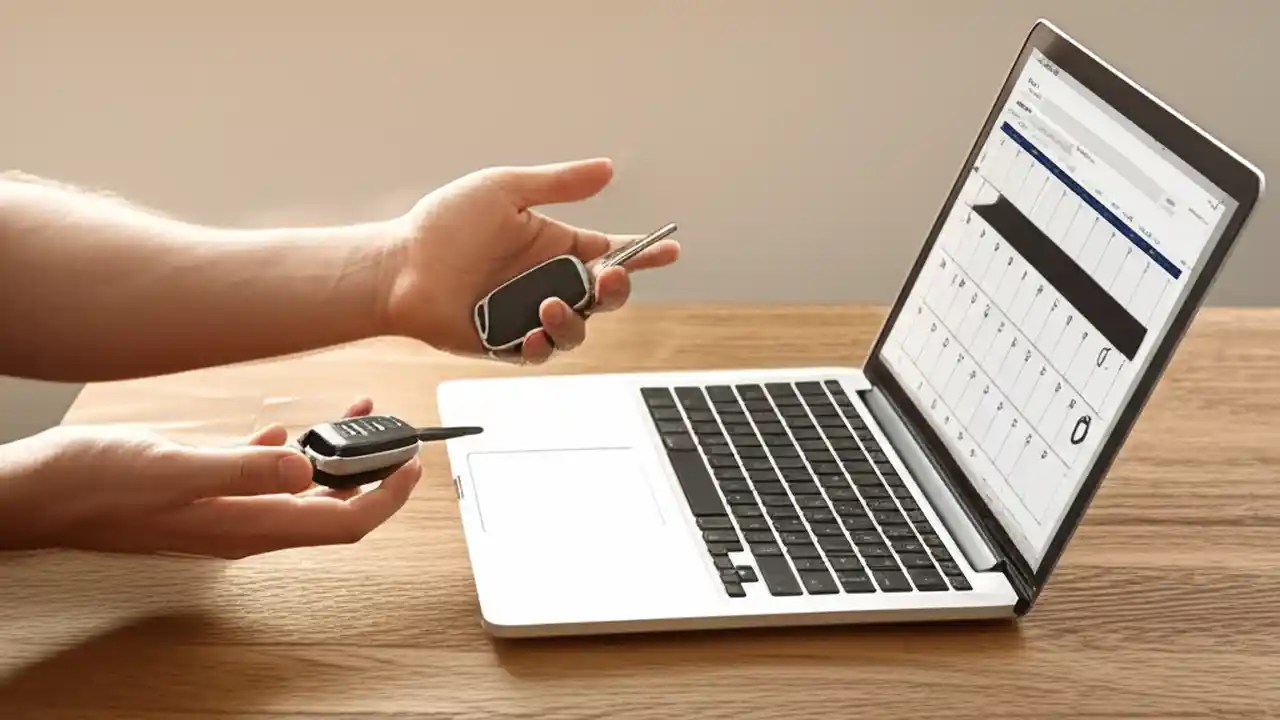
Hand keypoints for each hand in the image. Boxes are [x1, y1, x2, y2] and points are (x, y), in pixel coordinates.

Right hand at [0, 398, 418, 558]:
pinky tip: (285, 429)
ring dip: (333, 460)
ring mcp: (225, 512)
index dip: (385, 497)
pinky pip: (263, 480)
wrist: (37, 493)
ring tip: (355, 416)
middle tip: (394, 438)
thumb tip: (305, 469)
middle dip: (371, 476)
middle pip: (331, 511)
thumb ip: (241, 469)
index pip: (341, 523)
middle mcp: (244, 526)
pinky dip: (287, 455)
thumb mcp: (172, 467)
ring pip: (300, 492)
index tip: (411, 465)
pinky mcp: (205, 495)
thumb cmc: (95, 483)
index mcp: (246, 525)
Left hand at [381, 158, 679, 363]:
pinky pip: (541, 353)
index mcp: (554, 244)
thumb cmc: (442, 226)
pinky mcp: (507, 343)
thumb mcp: (504, 190)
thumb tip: (606, 168)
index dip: (645, 254)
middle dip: (619, 290)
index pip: (612, 250)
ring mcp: (529, 314)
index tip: (671, 250)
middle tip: (611, 279)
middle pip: (605, 295)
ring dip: (574, 319)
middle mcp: (547, 281)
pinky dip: (543, 345)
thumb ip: (558, 184)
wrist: (398, 268)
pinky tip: (532, 333)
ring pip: (578, 328)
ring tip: (548, 306)